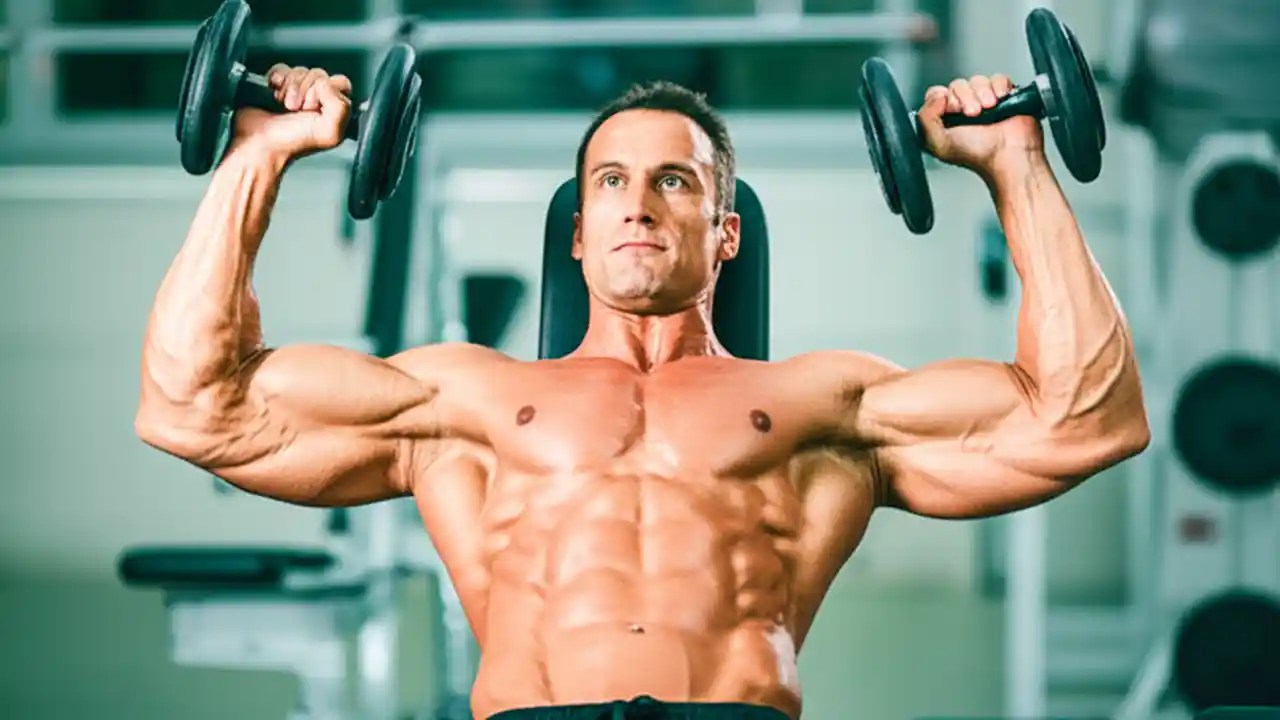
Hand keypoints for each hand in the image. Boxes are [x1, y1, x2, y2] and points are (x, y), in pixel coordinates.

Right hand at [229, 65, 352, 161]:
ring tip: (285, 106)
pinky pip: (282, 68)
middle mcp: (319, 99)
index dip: (326, 91)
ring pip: (301, 70)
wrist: (260, 143)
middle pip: (319, 74)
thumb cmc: (292, 143)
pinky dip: (277, 78)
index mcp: (335, 110)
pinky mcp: (278, 83)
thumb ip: (341, 108)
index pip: (340, 82)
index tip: (313, 107)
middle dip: (305, 90)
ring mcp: (298, 90)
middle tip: (296, 109)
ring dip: (290, 87)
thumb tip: (327, 83)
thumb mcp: (329, 133)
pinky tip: (275, 94)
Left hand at [917, 75, 1045, 179]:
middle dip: (965, 98)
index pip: (936, 94)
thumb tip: (937, 96)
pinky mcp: (1003, 95)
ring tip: (987, 110)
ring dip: (982, 93)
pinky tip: (1000, 101)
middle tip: (973, 115)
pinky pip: (997, 78)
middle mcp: (963, 109)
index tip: (953, 110)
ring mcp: (983, 101)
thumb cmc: (977, 154)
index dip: (943, 98)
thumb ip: (925, 118)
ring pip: (976, 80)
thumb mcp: (938, 143)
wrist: (1008, 154)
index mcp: (945, 119)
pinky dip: (998, 87)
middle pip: (957, 85)